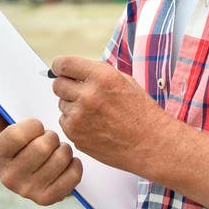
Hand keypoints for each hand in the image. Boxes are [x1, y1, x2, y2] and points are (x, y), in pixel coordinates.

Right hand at [0, 91, 81, 205]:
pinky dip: (74, 164)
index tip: (36, 127)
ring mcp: (27, 191)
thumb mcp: (6, 128)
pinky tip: (66, 164)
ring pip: (61, 157)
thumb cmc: (21, 145)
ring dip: (64, 149)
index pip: (18, 134)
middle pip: (43, 146)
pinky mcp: (48, 199)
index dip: (34, 126)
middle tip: (49, 139)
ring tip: (57, 150)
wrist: (36, 174)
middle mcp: (8, 178)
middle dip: (51, 136)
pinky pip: (73, 174)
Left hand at [51, 56, 169, 173]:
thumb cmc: (141, 113)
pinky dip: (74, 122)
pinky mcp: (75, 136)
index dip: (60, 66)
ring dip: (72, 105)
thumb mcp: (125, 81)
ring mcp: (79, 118)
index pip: (64, 64)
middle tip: (80, 91)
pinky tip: (94, 124)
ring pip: (61, 104)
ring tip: (95, 112)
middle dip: (67, 85)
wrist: (150, 143)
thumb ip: (97, 74)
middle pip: (58, 85)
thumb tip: (76, 71)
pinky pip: (64, 122)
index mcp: (101, 78)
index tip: (60, 68)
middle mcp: (88, 96)